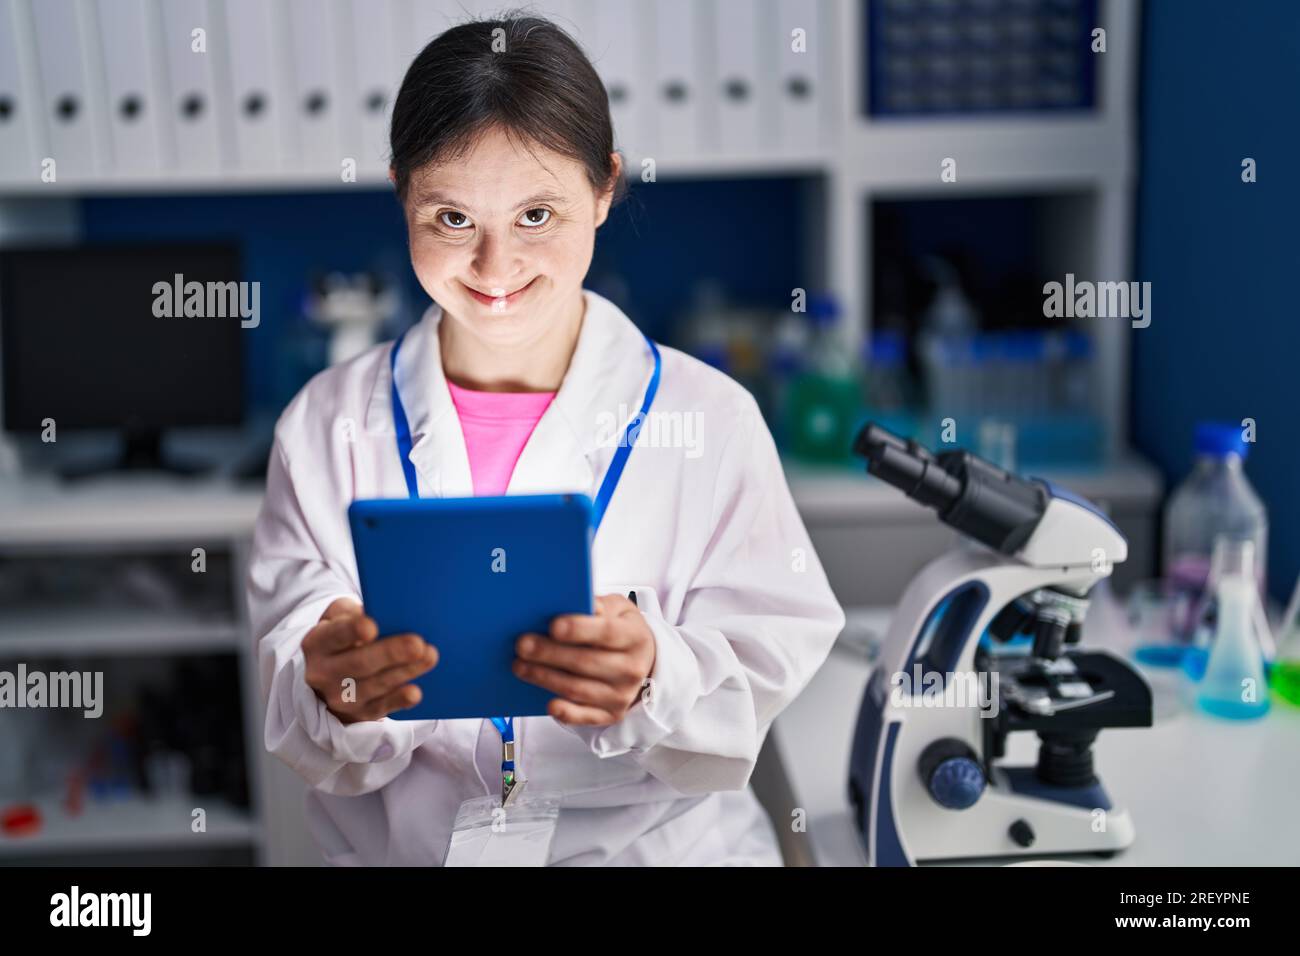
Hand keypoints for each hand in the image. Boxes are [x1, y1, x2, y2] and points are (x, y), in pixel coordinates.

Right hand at [302, 598, 438, 723]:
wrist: (330, 674)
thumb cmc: (342, 636)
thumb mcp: (339, 617)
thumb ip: (353, 612)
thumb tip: (383, 613)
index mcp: (316, 643)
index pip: (333, 635)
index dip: (351, 631)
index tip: (371, 626)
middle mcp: (322, 673)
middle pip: (359, 663)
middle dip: (390, 652)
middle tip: (417, 643)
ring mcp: (338, 697)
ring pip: (374, 685)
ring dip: (404, 671)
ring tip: (429, 657)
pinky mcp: (358, 713)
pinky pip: (381, 708)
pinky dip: (398, 700)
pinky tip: (415, 692)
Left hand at [513, 593, 656, 725]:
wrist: (642, 662)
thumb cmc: (623, 631)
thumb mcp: (619, 610)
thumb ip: (600, 605)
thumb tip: (581, 603)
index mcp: (635, 637)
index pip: (607, 633)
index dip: (579, 629)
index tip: (553, 626)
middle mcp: (632, 668)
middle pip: (586, 662)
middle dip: (550, 654)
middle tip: (522, 645)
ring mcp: (621, 695)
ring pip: (578, 689)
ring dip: (545, 678)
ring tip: (520, 666)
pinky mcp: (611, 714)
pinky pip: (584, 717)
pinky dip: (565, 712)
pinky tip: (547, 702)